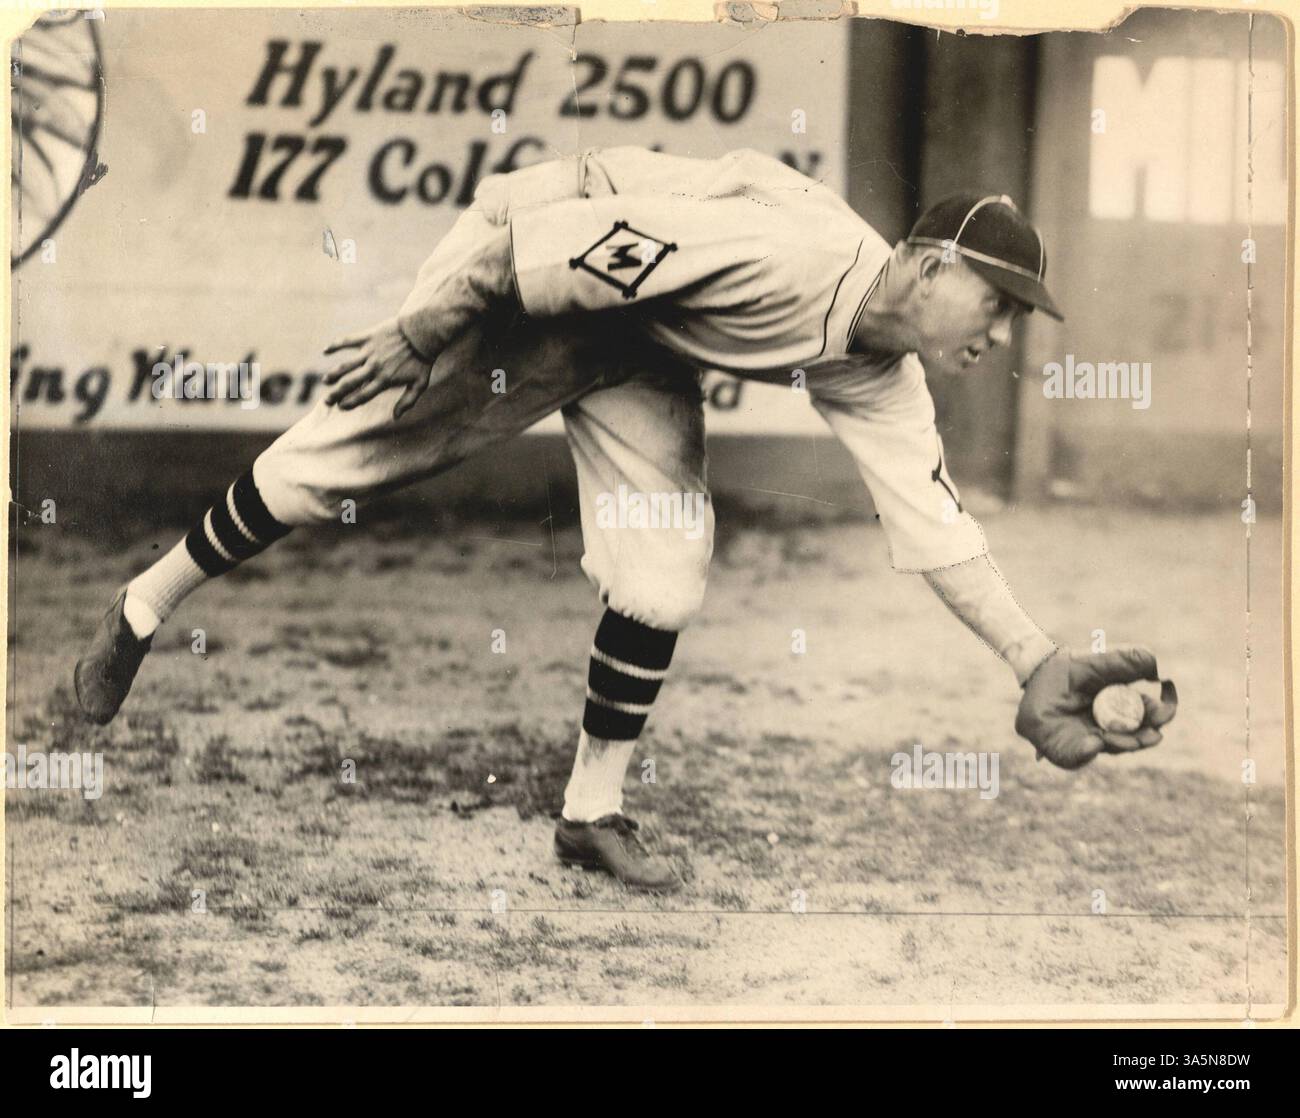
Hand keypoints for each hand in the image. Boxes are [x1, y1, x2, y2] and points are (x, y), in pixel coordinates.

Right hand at [322, 317, 432, 419]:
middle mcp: (374, 367)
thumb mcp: (420, 384)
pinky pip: (347, 341)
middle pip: (350, 383)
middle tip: (327, 400)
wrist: (422, 333)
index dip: (350, 402)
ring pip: (346, 365)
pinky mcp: (367, 337)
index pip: (363, 395)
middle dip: (336, 394)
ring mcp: (369, 352)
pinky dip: (335, 345)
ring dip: (333, 374)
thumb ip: (408, 401)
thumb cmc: (423, 359)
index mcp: (385, 380)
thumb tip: (396, 417)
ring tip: (325, 381)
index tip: (341, 407)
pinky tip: (325, 351)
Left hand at [1015, 646, 1177, 769]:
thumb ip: (1130, 660)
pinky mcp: (1063, 748)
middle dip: (1145, 738)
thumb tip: (1159, 673)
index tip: (1165, 707)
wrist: (1037, 669)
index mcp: (1124, 707)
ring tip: (1118, 735)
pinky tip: (1094, 743)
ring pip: (1112, 749)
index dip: (1161, 714)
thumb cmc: (1071, 666)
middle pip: (1136, 739)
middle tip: (1151, 734)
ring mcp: (1088, 739)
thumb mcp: (1102, 659)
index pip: (1151, 717)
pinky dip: (1086, 752)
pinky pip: (1076, 757)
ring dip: (1121, 744)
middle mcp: (1111, 727)